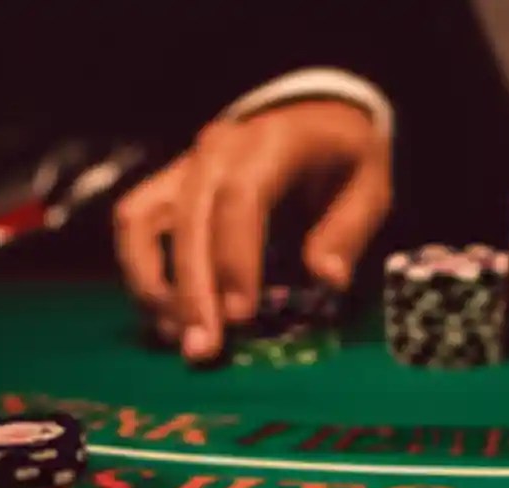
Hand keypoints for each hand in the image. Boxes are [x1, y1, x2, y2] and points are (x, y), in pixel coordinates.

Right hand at [114, 101, 390, 362]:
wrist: (315, 115)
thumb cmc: (345, 157)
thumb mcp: (371, 186)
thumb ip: (349, 230)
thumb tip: (327, 278)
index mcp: (275, 141)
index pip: (242, 196)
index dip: (236, 257)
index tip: (241, 315)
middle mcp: (220, 147)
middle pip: (190, 218)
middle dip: (193, 290)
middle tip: (203, 350)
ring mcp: (187, 163)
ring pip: (145, 220)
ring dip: (154, 284)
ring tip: (178, 338)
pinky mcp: (170, 182)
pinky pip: (136, 223)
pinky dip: (141, 270)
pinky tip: (164, 315)